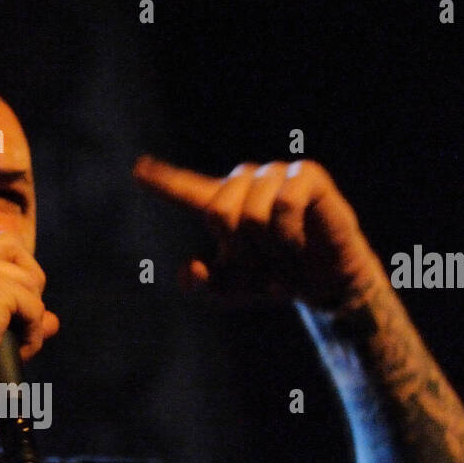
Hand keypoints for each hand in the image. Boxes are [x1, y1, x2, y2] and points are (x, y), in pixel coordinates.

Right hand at [0, 231, 58, 383]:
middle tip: (29, 315)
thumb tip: (52, 321)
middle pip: (10, 246)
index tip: (11, 300)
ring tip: (20, 346)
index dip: (4, 268)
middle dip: (29, 278)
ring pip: (27, 279)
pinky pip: (33, 305)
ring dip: (32, 314)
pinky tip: (22, 352)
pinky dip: (34, 332)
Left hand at [132, 156, 384, 309]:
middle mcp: (246, 185)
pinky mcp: (306, 174)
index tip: (138, 170)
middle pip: (218, 211)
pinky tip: (300, 243)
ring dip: (269, 248)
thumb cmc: (278, 280)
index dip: (162, 181)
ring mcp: (275, 175)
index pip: (186, 190)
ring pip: (253, 212)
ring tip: (285, 256)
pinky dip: (290, 233)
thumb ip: (203, 286)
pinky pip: (284, 203)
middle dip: (241, 250)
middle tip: (264, 264)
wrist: (326, 284)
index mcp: (224, 207)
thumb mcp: (233, 293)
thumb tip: (190, 270)